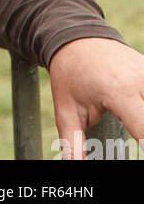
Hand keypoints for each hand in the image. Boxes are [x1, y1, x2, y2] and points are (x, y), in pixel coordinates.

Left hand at [48, 37, 143, 157]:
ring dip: (143, 121)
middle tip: (132, 135)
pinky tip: (136, 119)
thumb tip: (73, 166)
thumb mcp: (66, 109)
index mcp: (118, 90)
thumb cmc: (70, 73)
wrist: (76, 36)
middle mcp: (140, 79)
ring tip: (129, 124)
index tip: (141, 152)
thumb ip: (73, 143)